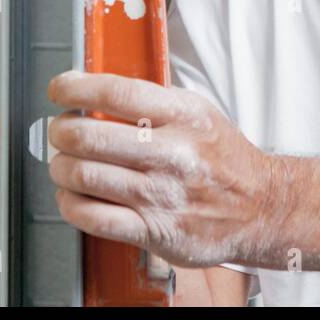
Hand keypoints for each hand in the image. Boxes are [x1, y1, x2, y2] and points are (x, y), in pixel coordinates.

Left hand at [46, 70, 282, 268]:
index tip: (59, 89)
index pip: (115, 92)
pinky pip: (93, 217)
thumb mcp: (198, 112)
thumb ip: (152, 100)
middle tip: (60, 132)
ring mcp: (160, 195)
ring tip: (64, 164)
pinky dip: (71, 204)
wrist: (260, 208)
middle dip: (61, 131)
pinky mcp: (154, 231)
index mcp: (181, 116)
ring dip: (61, 168)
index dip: (75, 88)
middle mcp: (170, 153)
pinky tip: (73, 196)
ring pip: (84, 177)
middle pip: (89, 136)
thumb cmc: (222, 158)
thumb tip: (96, 88)